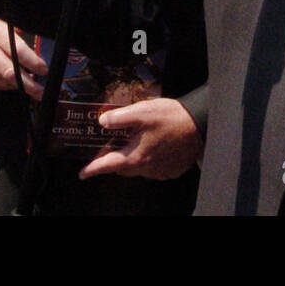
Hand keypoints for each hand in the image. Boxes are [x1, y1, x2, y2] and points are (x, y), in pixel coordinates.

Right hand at [0, 7, 46, 97]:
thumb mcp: (6, 25)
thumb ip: (20, 40)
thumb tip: (39, 57)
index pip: (19, 52)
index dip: (34, 63)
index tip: (44, 70)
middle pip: (10, 73)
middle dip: (29, 85)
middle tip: (42, 92)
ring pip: (3, 81)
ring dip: (19, 86)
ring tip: (31, 87)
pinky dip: (7, 85)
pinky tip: (15, 83)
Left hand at [79, 98, 203, 180]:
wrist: (201, 124)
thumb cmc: (171, 117)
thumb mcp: (142, 111)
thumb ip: (119, 117)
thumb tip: (102, 122)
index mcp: (136, 156)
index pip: (108, 166)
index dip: (93, 169)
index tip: (82, 173)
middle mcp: (147, 169)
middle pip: (123, 168)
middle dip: (114, 160)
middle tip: (111, 146)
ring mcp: (161, 171)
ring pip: (139, 168)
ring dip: (133, 158)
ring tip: (136, 141)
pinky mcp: (172, 170)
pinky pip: (154, 168)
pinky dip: (149, 159)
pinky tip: (154, 145)